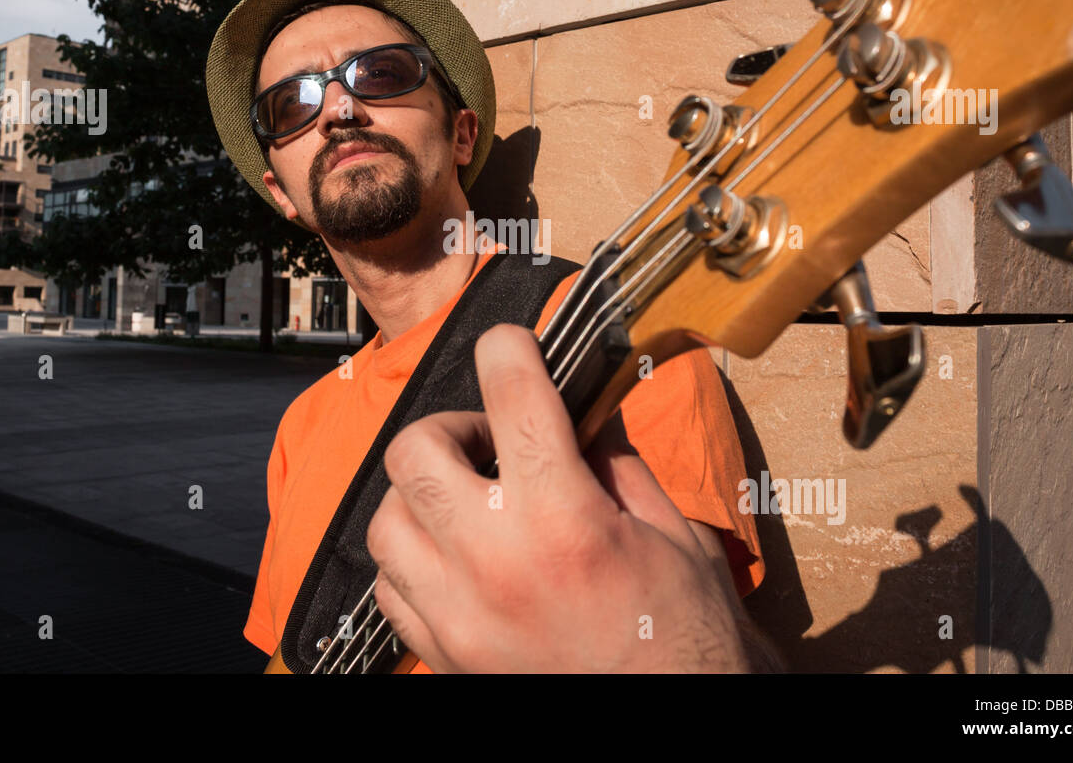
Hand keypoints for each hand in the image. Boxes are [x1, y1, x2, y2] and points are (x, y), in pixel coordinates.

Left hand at [366, 323, 752, 671]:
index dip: (509, 350)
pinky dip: (412, 559)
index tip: (513, 348)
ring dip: (421, 496)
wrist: (670, 724)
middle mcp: (496, 561)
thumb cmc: (685, 637)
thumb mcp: (673, 535)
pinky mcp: (443, 653)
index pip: (512, 396)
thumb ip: (616, 465)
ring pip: (386, 519)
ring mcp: (458, 613)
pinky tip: (454, 558)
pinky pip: (389, 585)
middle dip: (452, 430)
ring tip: (467, 505)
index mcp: (565, 519)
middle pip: (416, 451)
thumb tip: (578, 417)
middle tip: (491, 446)